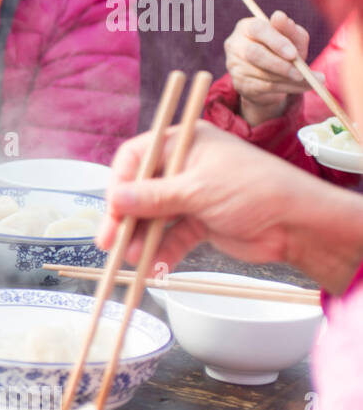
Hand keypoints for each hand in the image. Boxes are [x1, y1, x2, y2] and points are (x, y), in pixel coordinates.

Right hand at [96, 121, 362, 291]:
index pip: (137, 158)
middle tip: (109, 242)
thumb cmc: (253, 190)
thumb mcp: (197, 189)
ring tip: (133, 259)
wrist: (299, 225)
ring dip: (142, 238)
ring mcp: (192, 195)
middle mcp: (185, 166)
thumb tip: (114, 200)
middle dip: (126, 218)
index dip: (119, 183)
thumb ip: (153, 196)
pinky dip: (162, 250)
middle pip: (141, 190)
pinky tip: (153, 266)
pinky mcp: (201, 222)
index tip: (112, 209)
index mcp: (185, 143)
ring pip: (155, 216)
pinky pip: (173, 235)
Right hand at [223, 10, 313, 125]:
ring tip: (311, 81)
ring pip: (261, 73)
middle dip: (280, 64)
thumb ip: (289, 28)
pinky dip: (287, 88)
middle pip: (254, 53)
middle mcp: (235, 44)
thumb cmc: (283, 50)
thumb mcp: (292, 38)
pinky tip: (302, 87)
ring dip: (288, 80)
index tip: (293, 54)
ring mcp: (234, 65)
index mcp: (247, 26)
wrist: (272, 75)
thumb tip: (279, 16)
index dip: (276, 41)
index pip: (257, 29)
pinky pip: (264, 87)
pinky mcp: (239, 84)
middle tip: (301, 73)